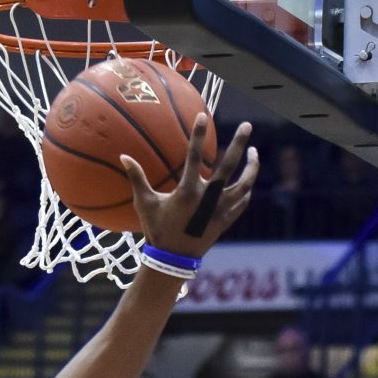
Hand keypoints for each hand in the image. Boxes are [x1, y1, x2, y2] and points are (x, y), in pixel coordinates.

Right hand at [119, 116, 257, 257]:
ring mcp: (220, 209)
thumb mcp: (144, 204)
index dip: (198, 134)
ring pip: (245, 184)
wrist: (171, 260)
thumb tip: (123, 156)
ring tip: (254, 153)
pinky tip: (247, 183)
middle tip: (247, 125)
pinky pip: (242, 202)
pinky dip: (246, 191)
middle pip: (230, 165)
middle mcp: (208, 198)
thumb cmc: (156, 230)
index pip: (195, 156)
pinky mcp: (226, 220)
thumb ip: (136, 178)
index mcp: (188, 191)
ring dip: (252, 167)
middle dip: (239, 143)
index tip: (203, 116)